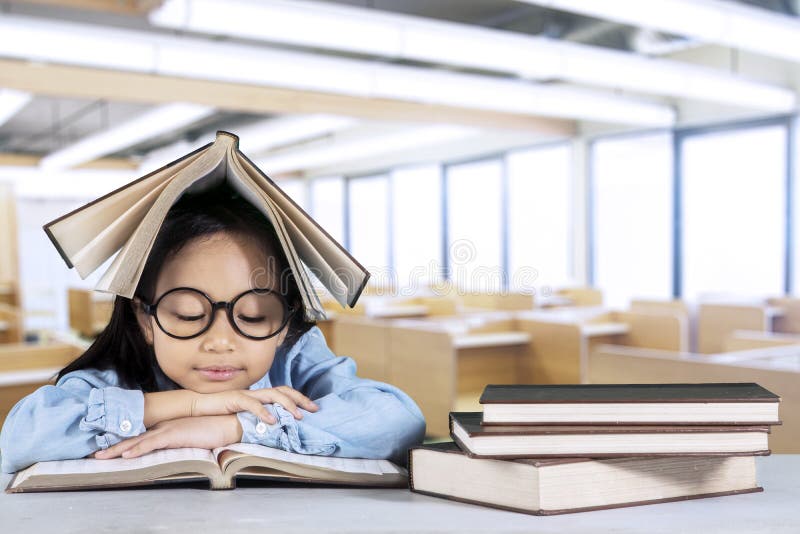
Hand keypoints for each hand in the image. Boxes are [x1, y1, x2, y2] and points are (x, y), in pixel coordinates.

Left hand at [94, 415, 241, 458]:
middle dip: (113, 446)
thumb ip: (180, 442)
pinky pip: (152, 443)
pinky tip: (126, 455)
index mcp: (168, 427)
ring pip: (137, 440)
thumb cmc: (214, 430)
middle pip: (134, 438)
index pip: (142, 436)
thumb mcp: (193, 437)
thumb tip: (172, 450)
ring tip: (101, 456)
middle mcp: (164, 426)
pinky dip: (138, 448)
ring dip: (118, 449)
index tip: (110, 450)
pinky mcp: (175, 434)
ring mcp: (169, 429)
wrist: (228, 423)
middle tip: (95, 454)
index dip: (125, 443)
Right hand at [191, 386, 318, 423]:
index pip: (284, 393)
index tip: (313, 408)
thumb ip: (258, 419)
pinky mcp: (235, 399)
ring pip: (272, 394)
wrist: (198, 406)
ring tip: (297, 416)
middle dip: (300, 399)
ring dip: (287, 405)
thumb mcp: (244, 416)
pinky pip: (252, 404)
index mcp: (259, 395)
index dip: (300, 398)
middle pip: (284, 391)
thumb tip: (275, 429)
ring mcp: (247, 394)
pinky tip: (272, 420)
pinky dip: (264, 412)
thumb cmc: (221, 412)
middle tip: (314, 409)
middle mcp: (256, 392)